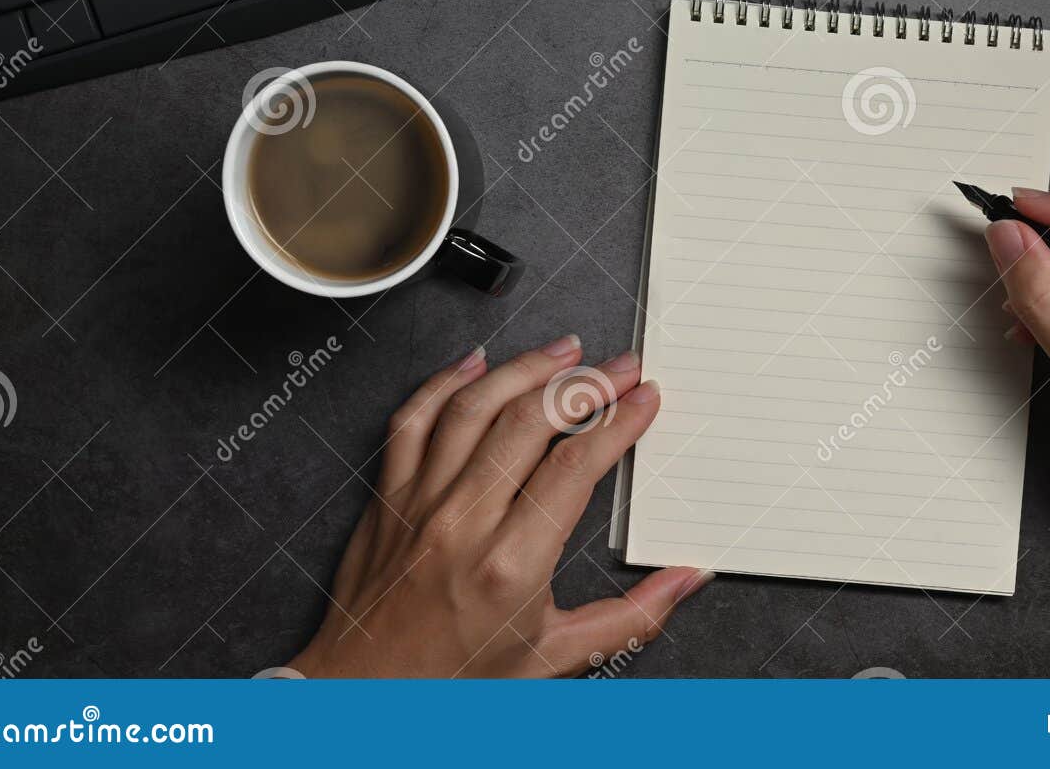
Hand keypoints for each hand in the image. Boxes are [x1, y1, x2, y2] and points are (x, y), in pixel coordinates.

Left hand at [290, 335, 712, 677]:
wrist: (363, 698)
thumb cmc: (454, 682)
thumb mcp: (554, 658)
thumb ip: (630, 618)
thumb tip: (686, 580)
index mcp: (510, 565)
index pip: (575, 466)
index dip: (618, 422)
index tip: (645, 399)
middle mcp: (462, 523)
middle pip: (528, 422)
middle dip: (584, 383)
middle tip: (620, 367)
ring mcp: (419, 503)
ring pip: (473, 407)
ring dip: (524, 368)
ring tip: (564, 351)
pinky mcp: (387, 497)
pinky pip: (413, 420)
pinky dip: (445, 383)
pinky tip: (476, 363)